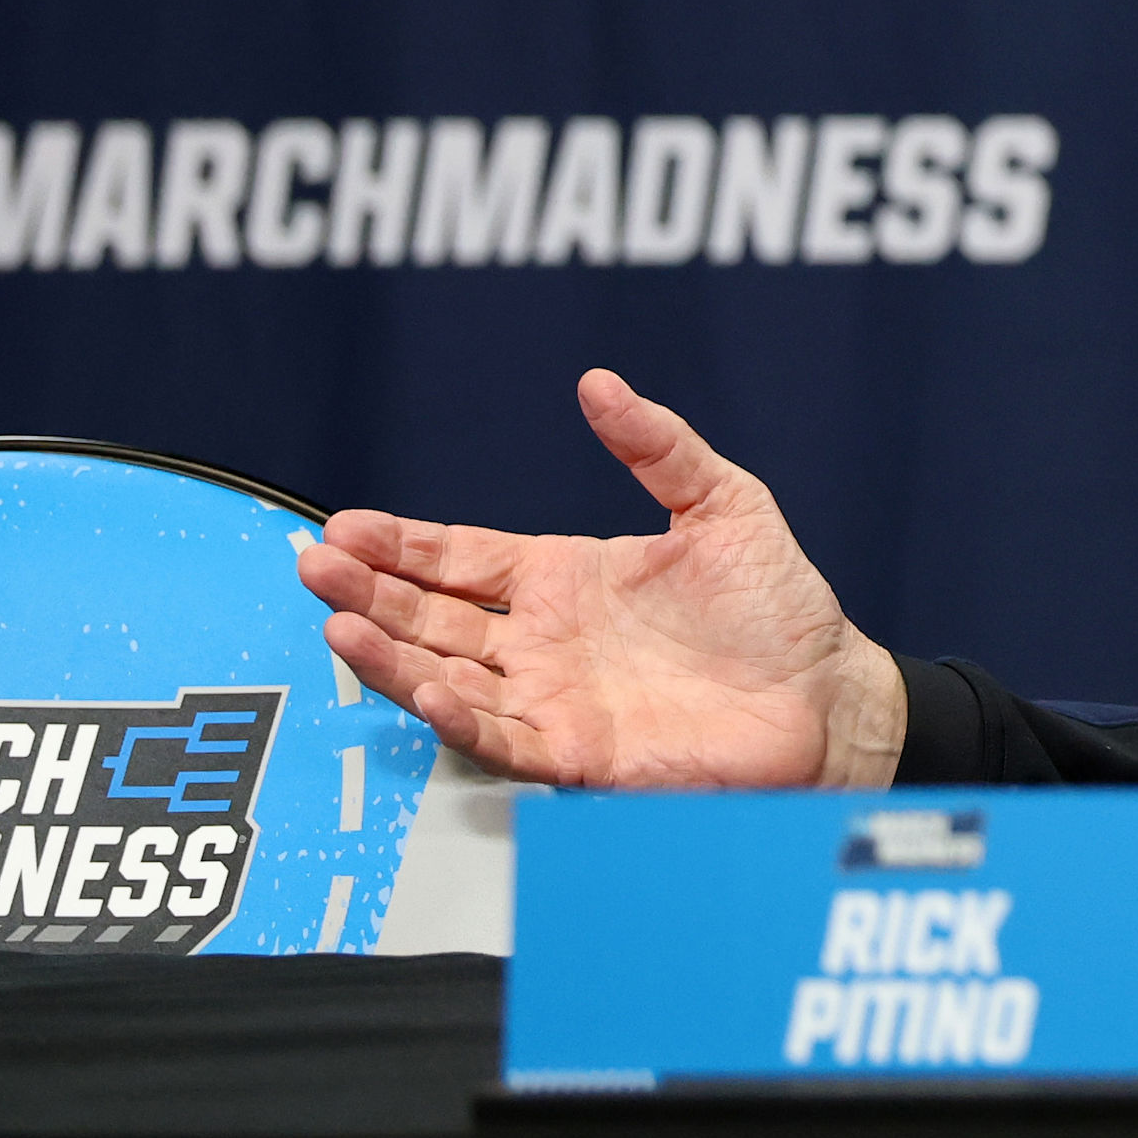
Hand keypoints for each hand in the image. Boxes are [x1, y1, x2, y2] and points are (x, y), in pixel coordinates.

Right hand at [295, 368, 906, 789]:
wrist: (827, 694)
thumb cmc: (779, 606)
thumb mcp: (723, 502)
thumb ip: (659, 445)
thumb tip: (599, 383)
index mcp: (564, 579)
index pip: (459, 557)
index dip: (400, 544)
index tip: (342, 525)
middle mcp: (543, 642)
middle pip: (432, 615)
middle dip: (368, 592)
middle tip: (310, 564)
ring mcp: (553, 699)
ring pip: (447, 676)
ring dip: (389, 654)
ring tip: (336, 624)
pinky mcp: (579, 754)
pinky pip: (502, 737)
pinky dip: (458, 716)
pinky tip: (422, 686)